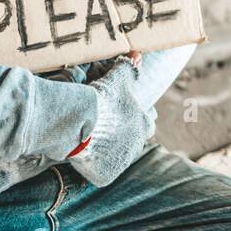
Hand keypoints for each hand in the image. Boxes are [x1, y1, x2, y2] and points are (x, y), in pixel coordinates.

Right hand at [67, 55, 156, 186]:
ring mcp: (121, 162)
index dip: (138, 116)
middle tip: (113, 130)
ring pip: (120, 158)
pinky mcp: (106, 175)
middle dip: (129, 136)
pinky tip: (86, 158)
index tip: (124, 113)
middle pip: (137, 141)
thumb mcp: (118, 78)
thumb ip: (129, 67)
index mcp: (144, 123)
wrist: (81, 118)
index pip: (148, 121)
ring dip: (112, 151)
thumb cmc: (103, 97)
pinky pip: (102, 173)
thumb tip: (138, 55)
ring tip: (98, 144)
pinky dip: (94, 167)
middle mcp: (136, 145)